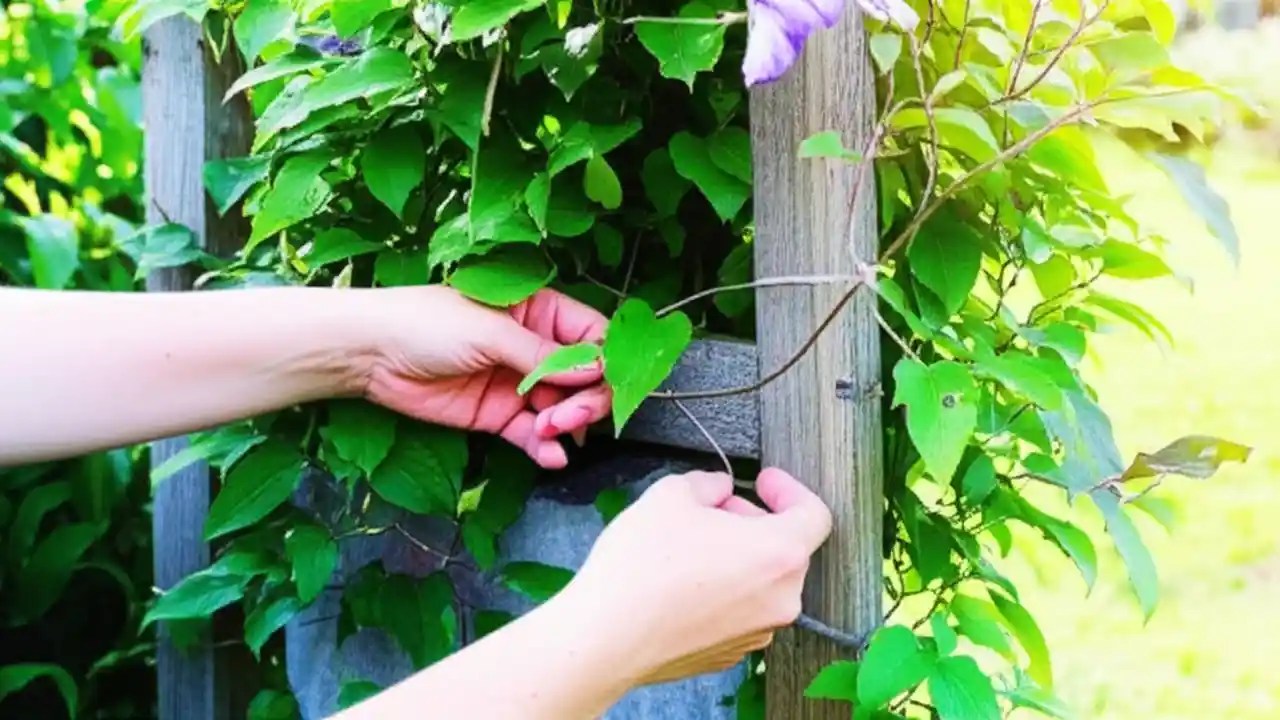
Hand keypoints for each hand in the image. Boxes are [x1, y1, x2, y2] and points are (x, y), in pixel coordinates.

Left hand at [363, 286, 611, 468]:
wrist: (370, 353)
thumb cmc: (426, 323)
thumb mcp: (490, 331)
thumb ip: (543, 355)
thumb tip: (595, 370)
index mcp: (539, 312)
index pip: (592, 336)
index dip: (605, 361)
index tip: (604, 384)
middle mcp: (535, 347)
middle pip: (585, 378)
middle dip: (587, 399)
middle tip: (569, 417)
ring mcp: (518, 384)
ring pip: (564, 408)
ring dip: (567, 424)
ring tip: (550, 432)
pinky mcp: (498, 415)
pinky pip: (533, 434)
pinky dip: (547, 447)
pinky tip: (551, 456)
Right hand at [561, 468, 832, 684]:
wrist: (605, 638)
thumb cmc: (641, 568)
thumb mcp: (671, 494)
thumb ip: (708, 482)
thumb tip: (719, 489)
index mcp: (778, 554)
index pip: (815, 515)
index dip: (790, 490)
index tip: (765, 481)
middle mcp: (780, 599)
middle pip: (785, 548)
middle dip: (753, 522)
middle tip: (713, 511)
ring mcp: (757, 632)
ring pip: (761, 581)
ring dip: (737, 558)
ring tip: (690, 549)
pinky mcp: (730, 653)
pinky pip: (739, 611)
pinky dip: (722, 591)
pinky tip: (682, 583)